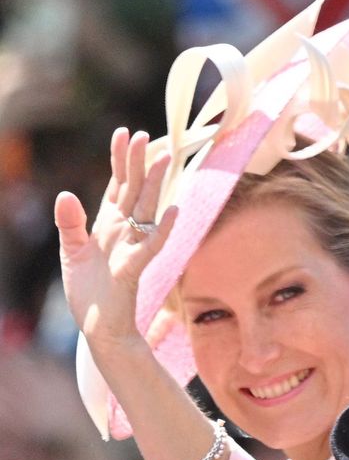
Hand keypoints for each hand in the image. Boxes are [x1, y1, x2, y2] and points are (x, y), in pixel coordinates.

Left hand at [55, 128, 176, 351]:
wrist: (100, 327)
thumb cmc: (89, 293)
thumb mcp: (72, 253)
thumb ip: (70, 223)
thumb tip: (65, 194)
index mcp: (108, 225)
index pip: (116, 185)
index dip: (119, 160)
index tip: (124, 132)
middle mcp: (123, 232)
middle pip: (133, 191)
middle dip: (138, 163)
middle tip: (146, 135)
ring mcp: (131, 248)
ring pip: (145, 210)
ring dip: (155, 185)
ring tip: (163, 159)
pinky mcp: (133, 269)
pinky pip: (151, 246)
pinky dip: (162, 229)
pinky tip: (172, 210)